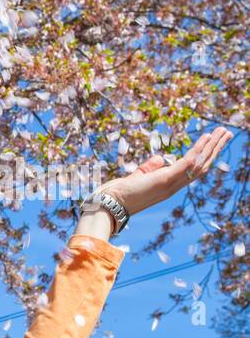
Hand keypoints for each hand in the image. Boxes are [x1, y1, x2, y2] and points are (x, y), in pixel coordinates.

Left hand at [98, 126, 232, 216]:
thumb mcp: (138, 178)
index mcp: (170, 185)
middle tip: (228, 133)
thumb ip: (150, 168)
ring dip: (212, 145)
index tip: (214, 142)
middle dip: (215, 148)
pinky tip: (206, 137)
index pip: (193, 170)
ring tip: (223, 131)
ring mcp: (171, 183)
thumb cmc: (120, 194)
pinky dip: (198, 149)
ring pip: (199, 162)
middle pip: (202, 165)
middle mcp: (175, 186)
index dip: (206, 156)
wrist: (110, 206)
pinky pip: (188, 162)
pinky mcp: (165, 179)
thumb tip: (161, 158)